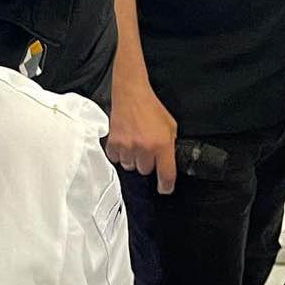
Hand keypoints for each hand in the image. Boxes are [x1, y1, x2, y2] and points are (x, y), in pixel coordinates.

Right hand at [106, 73, 179, 193]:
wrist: (131, 95)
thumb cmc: (150, 108)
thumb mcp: (170, 126)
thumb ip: (170, 145)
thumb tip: (168, 160)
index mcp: (162, 144)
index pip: (166, 174)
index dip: (166, 185)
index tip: (165, 188)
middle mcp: (144, 148)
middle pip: (145, 171)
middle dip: (147, 162)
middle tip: (147, 148)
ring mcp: (127, 147)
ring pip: (130, 167)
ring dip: (133, 158)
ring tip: (135, 143)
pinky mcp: (113, 144)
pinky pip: (117, 159)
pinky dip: (120, 154)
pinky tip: (125, 142)